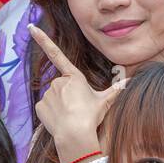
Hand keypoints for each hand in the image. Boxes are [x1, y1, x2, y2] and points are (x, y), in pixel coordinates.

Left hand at [28, 23, 119, 162]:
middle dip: (68, 95)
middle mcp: (58, 82)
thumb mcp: (105, 101)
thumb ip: (116, 89)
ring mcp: (47, 94)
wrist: (75, 134)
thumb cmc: (91, 116)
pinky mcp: (40, 106)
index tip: (31, 27)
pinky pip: (46, 108)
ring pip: (54, 98)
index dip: (42, 39)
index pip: (56, 54)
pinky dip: (52, 114)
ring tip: (71, 116)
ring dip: (61, 105)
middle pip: (62, 86)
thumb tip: (131, 81)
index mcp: (73, 77)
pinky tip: (60, 120)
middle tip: (78, 109)